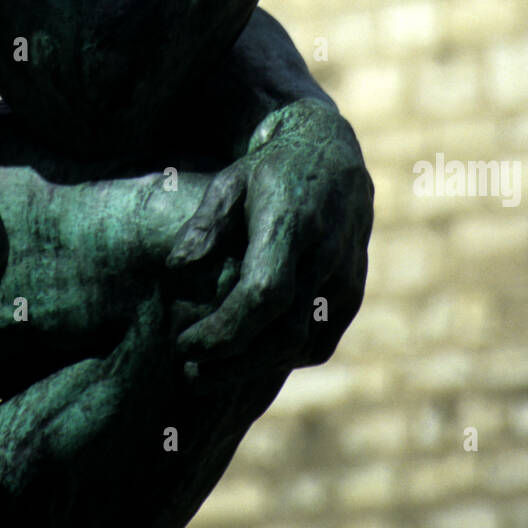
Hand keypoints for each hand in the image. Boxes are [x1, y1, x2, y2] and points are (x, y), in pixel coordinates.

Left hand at [166, 99, 372, 378]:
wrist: (329, 152)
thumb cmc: (269, 169)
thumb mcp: (230, 183)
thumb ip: (204, 226)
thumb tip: (176, 270)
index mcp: (292, 226)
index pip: (262, 295)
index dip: (223, 330)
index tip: (184, 345)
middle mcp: (325, 256)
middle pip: (283, 334)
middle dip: (233, 365)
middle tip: (190, 374)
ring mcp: (345, 277)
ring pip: (303, 344)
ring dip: (255, 367)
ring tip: (210, 374)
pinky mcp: (352, 290)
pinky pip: (322, 340)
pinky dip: (286, 355)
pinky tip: (251, 356)